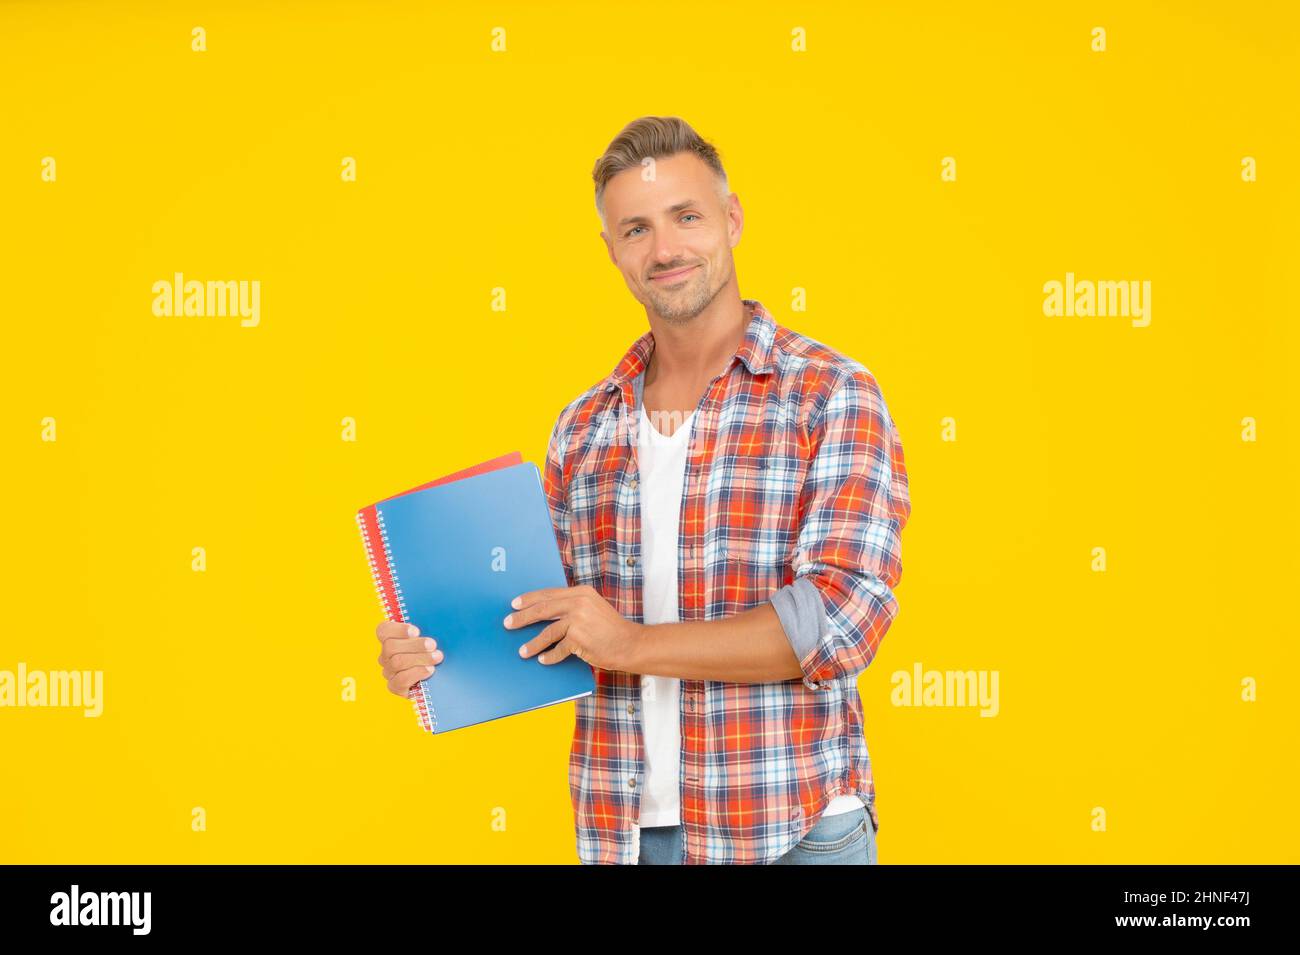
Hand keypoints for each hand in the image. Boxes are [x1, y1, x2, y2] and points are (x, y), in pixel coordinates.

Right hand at [375, 621, 443, 698]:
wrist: (441, 681)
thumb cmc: (434, 654)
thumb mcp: (430, 641)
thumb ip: (428, 631)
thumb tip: (437, 623)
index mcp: (391, 639)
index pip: (383, 630)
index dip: (398, 629)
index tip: (416, 631)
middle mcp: (386, 656)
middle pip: (390, 646)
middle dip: (414, 645)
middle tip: (432, 645)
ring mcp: (389, 672)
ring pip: (396, 662)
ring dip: (419, 658)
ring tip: (437, 657)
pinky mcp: (395, 688)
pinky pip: (401, 680)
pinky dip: (417, 673)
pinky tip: (430, 670)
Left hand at [505, 584, 640, 670]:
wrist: (630, 643)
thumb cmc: (610, 629)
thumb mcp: (592, 608)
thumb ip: (572, 606)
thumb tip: (544, 613)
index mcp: (581, 592)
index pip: (548, 594)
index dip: (529, 599)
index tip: (514, 604)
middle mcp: (579, 603)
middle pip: (542, 609)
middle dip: (522, 617)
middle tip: (508, 623)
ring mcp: (579, 620)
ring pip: (547, 632)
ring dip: (533, 643)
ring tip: (523, 651)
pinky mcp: (579, 639)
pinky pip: (558, 649)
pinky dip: (549, 656)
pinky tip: (543, 660)